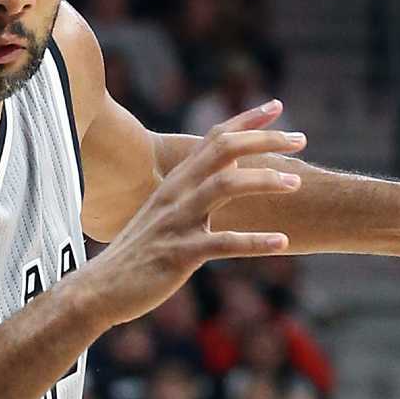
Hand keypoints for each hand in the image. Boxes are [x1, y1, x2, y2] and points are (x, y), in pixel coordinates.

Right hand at [91, 102, 304, 327]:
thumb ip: (188, 198)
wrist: (98, 291)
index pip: (214, 139)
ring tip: (297, 184)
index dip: (247, 120)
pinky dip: (255, 242)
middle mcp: (176, 195)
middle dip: (265, 141)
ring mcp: (177, 223)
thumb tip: (218, 185)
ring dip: (265, 180)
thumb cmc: (134, 258)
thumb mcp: (161, 218)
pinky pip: (223, 243)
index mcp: (174, 183)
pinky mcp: (180, 254)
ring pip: (225, 186)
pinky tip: (282, 243)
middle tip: (301, 140)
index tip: (277, 107)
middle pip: (224, 151)